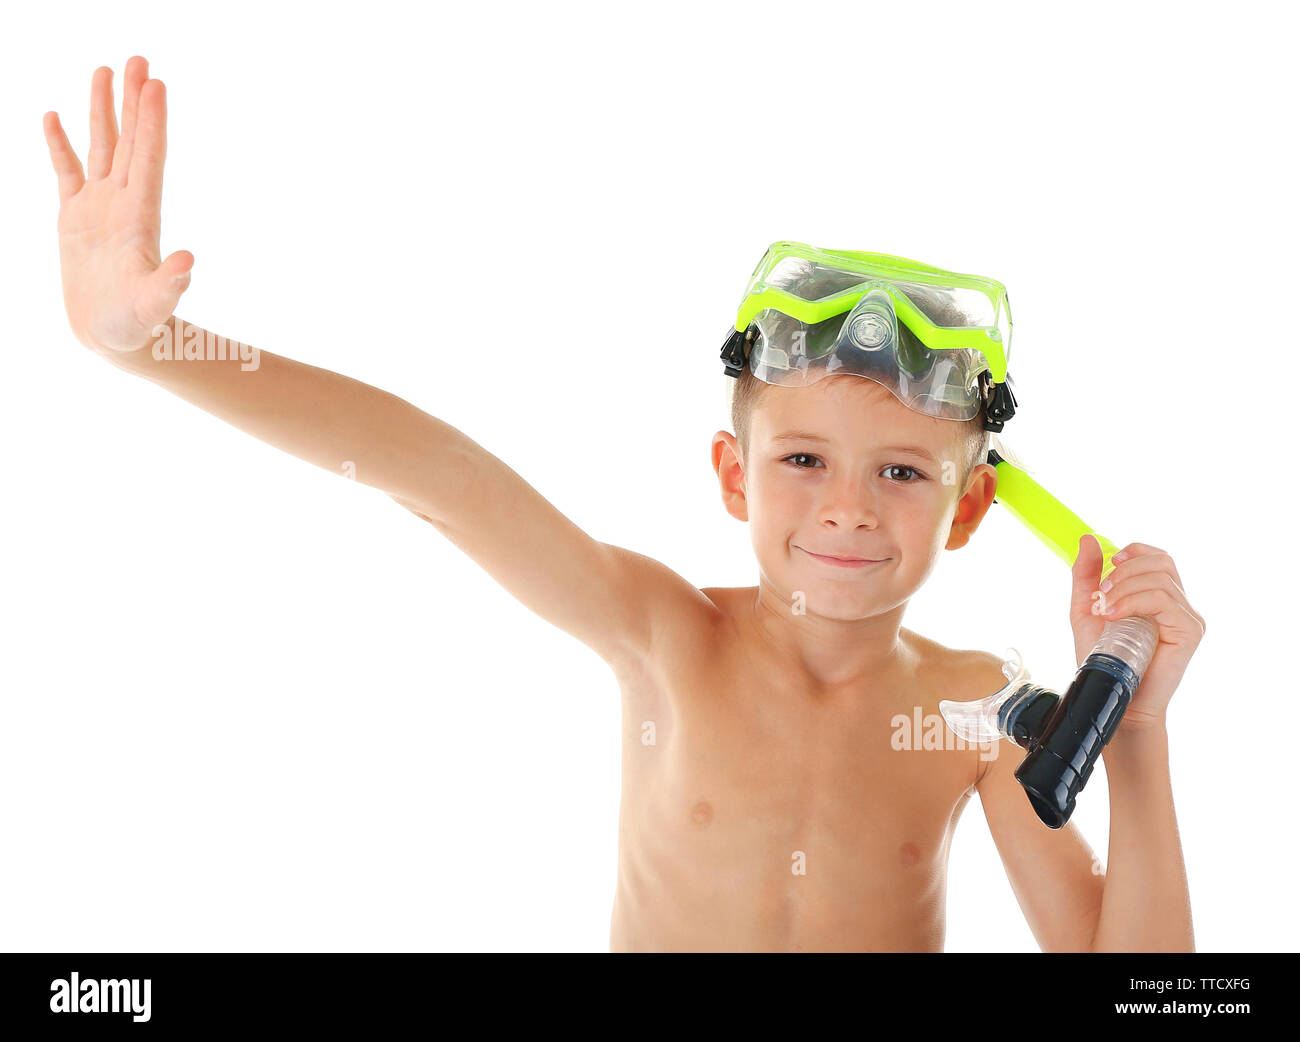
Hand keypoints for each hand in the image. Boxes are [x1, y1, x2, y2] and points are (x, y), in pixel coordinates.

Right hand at [43, 57, 192, 355]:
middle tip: (138, 58)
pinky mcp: (74, 217)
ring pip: (101, 147)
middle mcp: (123, 203)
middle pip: (130, 141)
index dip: (153, 122)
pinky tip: (53, 115)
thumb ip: (170, 285)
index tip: (156, 83)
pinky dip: (60, 144)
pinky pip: (66, 171)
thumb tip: (189, 263)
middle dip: (134, 101)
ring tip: (104, 69)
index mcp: (141, 216)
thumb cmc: (137, 327)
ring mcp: (99, 207)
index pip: (149, 158)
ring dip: (103, 110)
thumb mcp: (154, 306)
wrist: (115, 339)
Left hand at [1069, 535, 1205, 731]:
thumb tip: (1089, 538)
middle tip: (1101, 594)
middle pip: (1160, 562)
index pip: (1157, 556)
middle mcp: (1179, 603)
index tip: (1109, 565)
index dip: (1133, 552)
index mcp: (1159, 595)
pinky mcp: (1189, 632)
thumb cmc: (1103, 657)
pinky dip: (1134, 602)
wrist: (1114, 696)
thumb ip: (1086, 575)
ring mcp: (1188, 617)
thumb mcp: (1086, 609)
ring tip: (1105, 610)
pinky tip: (1114, 616)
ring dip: (1125, 589)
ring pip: (1160, 580)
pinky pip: (1165, 601)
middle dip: (1124, 571)